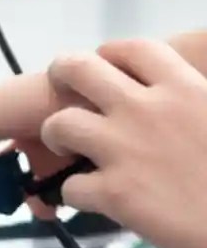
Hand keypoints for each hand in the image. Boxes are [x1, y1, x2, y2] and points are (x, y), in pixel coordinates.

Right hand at [0, 73, 84, 219]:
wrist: (92, 105)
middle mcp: (40, 134)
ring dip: (34, 198)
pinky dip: (58, 202)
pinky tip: (53, 205)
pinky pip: (68, 193)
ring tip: (35, 205)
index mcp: (15, 118)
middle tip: (1, 197)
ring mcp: (64, 151)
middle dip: (6, 188)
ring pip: (41, 185)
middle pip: (15, 170)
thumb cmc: (31, 101)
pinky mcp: (86, 167)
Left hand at [40, 39, 206, 247]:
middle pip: (78, 69)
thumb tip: (178, 101)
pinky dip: (73, 195)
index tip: (103, 65)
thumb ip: (193, 103)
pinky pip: (69, 186)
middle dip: (60, 75)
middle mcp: (149, 111)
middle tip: (60, 93)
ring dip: (56, 137)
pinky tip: (91, 198)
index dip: (108, 54)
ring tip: (68, 150)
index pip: (133, 49)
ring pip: (59, 124)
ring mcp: (126, 150)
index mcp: (186, 88)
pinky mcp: (115, 193)